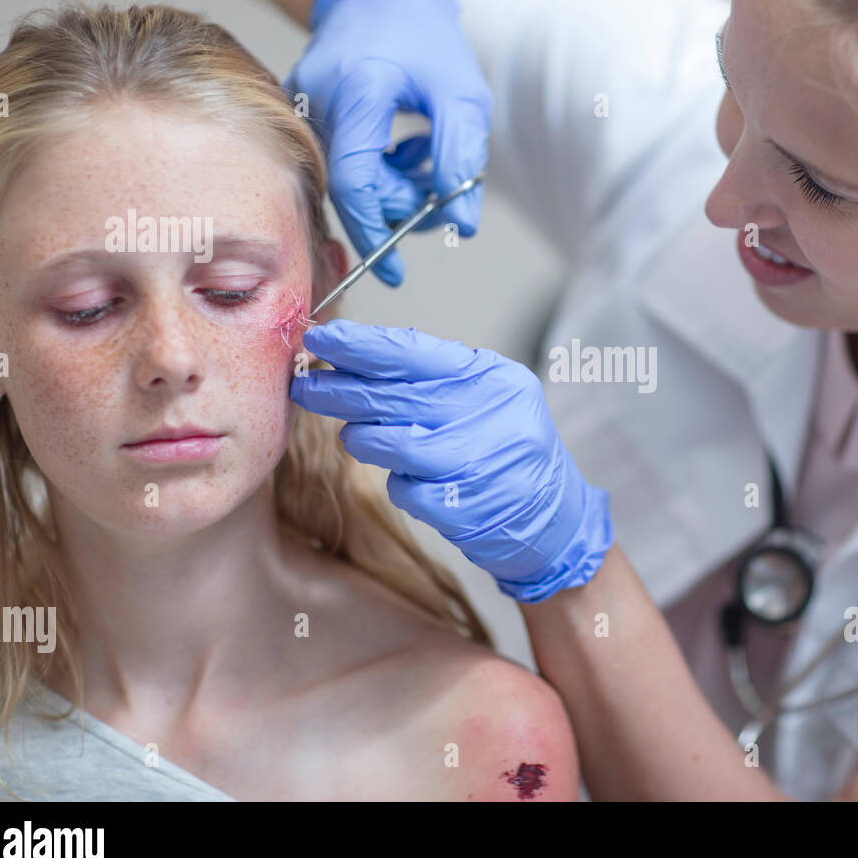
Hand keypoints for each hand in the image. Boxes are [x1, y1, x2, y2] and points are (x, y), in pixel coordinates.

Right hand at [286, 0, 490, 285]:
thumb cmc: (422, 37)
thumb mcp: (463, 95)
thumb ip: (462, 161)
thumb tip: (462, 224)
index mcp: (359, 91)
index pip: (356, 183)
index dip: (377, 233)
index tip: (395, 270)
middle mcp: (320, 100)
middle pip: (353, 189)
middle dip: (399, 205)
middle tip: (436, 190)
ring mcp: (304, 107)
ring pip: (348, 180)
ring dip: (392, 185)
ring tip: (423, 156)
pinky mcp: (303, 114)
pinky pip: (340, 162)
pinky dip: (376, 168)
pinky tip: (401, 145)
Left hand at [289, 320, 613, 601]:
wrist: (552, 519)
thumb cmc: (509, 447)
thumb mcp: (490, 395)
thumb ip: (437, 376)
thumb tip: (360, 355)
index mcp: (494, 379)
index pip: (414, 352)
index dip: (360, 345)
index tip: (322, 338)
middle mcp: (487, 416)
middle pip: (390, 395)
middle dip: (337, 389)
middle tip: (305, 385)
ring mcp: (473, 464)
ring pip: (386, 442)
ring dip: (362, 438)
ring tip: (361, 436)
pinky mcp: (459, 507)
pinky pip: (401, 486)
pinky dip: (399, 481)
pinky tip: (416, 479)